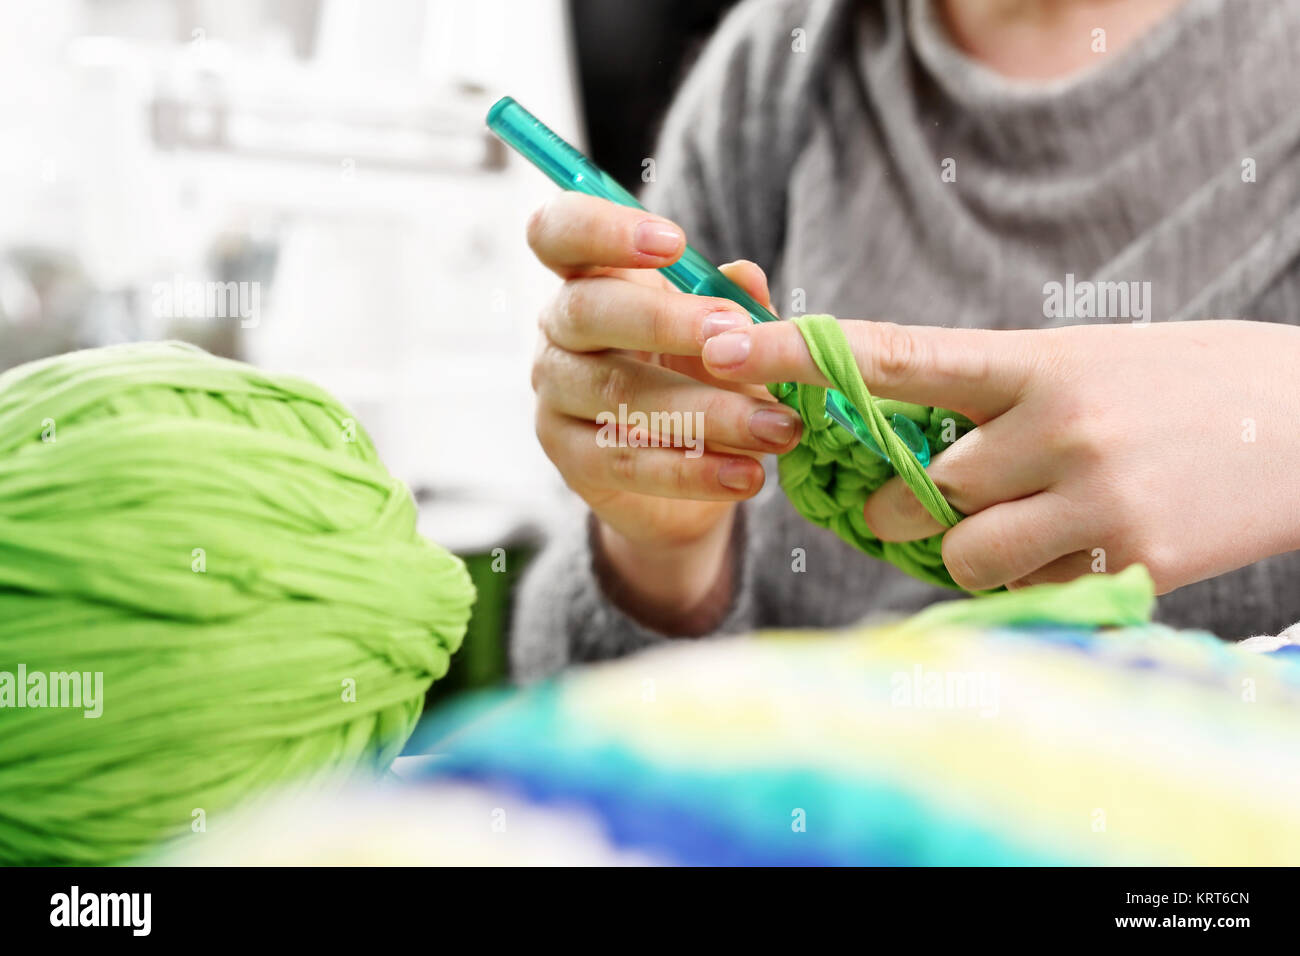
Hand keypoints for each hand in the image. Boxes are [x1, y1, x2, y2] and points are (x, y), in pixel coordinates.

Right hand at [527, 193, 801, 627]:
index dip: (602, 228)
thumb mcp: (723, 334)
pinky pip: (627, 461)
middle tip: (739, 333)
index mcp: (589, 278)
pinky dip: (693, 470)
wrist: (687, 474)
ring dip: (704, 410)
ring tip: (776, 428)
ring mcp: (556, 395)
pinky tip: (747, 474)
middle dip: (666, 320)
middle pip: (586, 310)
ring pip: (618, 394)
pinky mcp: (570, 458)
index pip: (559, 233)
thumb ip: (734, 303)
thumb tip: (745, 275)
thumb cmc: (700, 376)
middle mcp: (559, 331)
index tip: (675, 243)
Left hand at [702, 318, 1299, 592]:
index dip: (797, 353)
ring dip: (967, 551)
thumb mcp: (1084, 364)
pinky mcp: (1129, 562)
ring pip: (963, 551)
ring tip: (1021, 526)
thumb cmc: (1185, 386)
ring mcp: (1092, 497)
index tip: (720, 344)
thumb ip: (993, 400)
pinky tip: (1087, 543)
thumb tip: (911, 450)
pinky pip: (1029, 589)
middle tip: (913, 502)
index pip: (892, 355)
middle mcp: (1053, 425)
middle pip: (917, 488)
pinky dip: (1036, 577)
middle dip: (901, 506)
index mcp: (1033, 360)